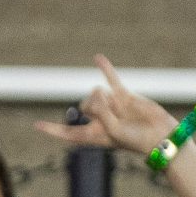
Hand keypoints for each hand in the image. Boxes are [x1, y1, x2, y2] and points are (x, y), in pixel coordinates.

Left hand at [32, 55, 178, 156]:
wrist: (158, 134)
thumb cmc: (134, 139)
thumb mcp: (111, 130)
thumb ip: (100, 111)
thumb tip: (96, 90)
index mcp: (93, 135)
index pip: (67, 132)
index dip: (52, 129)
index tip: (36, 125)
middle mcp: (99, 120)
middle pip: (83, 106)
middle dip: (93, 107)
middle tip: (109, 115)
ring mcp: (111, 106)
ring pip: (96, 94)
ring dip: (106, 100)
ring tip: (121, 110)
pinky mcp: (123, 95)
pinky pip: (111, 78)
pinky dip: (105, 68)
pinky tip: (97, 57)